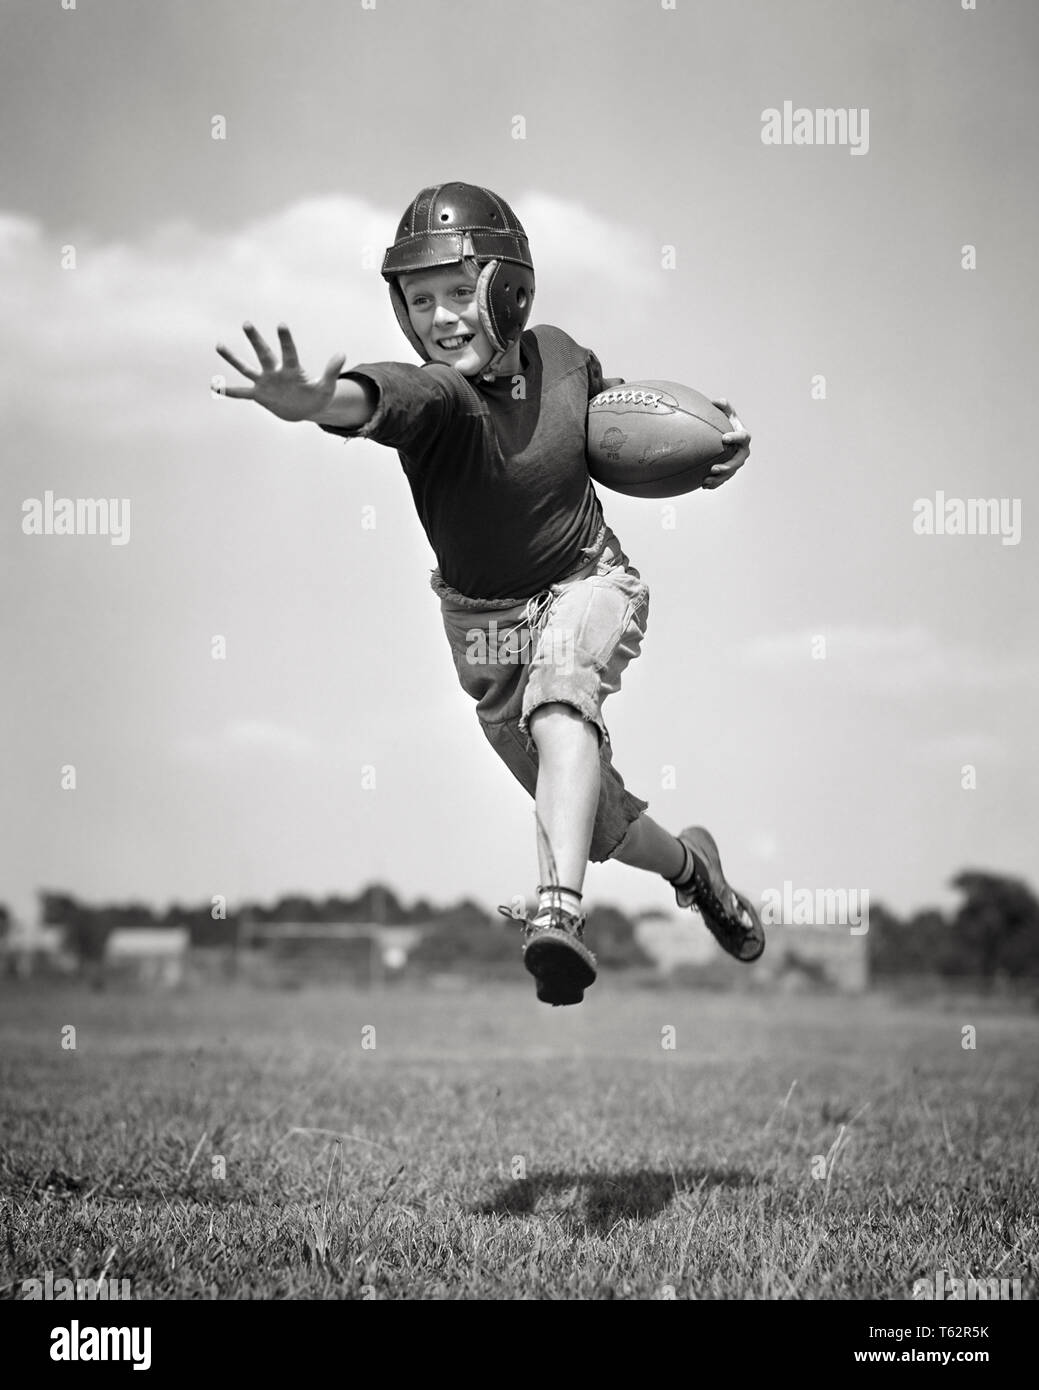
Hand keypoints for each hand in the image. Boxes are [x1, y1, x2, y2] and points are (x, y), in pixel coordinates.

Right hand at [213, 323, 346, 421]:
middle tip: (246, 323)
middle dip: (256, 341)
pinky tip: (213, 386)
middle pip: (264, 354)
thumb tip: (342, 354)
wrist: (304, 410)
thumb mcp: (326, 387)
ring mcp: (265, 383)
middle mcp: (276, 373)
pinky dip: (229, 391)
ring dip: (233, 358)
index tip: (281, 324)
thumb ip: (331, 372)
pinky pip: (242, 393)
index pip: (289, 353)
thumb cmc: (316, 396)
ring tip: (218, 345)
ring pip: (246, 368)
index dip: (286, 340)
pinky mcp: (259, 395)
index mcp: (293, 370)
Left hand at [704, 397, 751, 489]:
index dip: (735, 438)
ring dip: (719, 479)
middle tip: (713, 468)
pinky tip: (703, 485)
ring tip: (706, 480)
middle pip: (738, 461)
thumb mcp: (726, 413)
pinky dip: (714, 484)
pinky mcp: (729, 472)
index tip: (724, 438)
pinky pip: (723, 480)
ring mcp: (737, 463)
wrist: (726, 438)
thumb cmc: (725, 422)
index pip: (743, 437)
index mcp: (743, 437)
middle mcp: (743, 452)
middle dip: (727, 467)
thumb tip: (716, 402)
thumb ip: (723, 406)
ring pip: (730, 473)